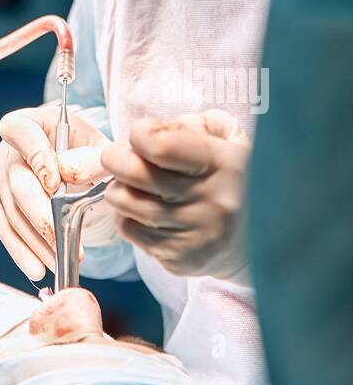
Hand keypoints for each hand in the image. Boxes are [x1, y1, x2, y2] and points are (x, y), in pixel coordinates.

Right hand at [0, 104, 107, 280]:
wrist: (72, 160)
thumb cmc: (85, 151)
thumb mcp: (97, 147)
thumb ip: (92, 158)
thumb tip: (72, 174)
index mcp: (29, 122)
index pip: (21, 131)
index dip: (35, 155)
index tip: (54, 183)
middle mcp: (6, 149)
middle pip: (14, 181)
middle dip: (38, 214)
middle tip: (60, 237)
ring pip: (10, 212)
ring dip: (34, 241)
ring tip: (58, 261)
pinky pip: (5, 229)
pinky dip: (21, 252)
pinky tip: (37, 268)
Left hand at [101, 110, 250, 282]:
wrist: (268, 241)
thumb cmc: (237, 177)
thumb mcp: (228, 136)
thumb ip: (191, 124)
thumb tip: (149, 133)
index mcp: (225, 165)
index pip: (159, 146)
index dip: (139, 133)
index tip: (143, 133)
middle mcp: (212, 203)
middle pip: (133, 173)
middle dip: (115, 158)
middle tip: (122, 156)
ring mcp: (195, 236)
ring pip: (124, 203)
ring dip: (121, 188)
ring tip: (137, 184)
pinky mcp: (182, 260)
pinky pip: (131, 231)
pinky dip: (130, 217)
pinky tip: (150, 211)